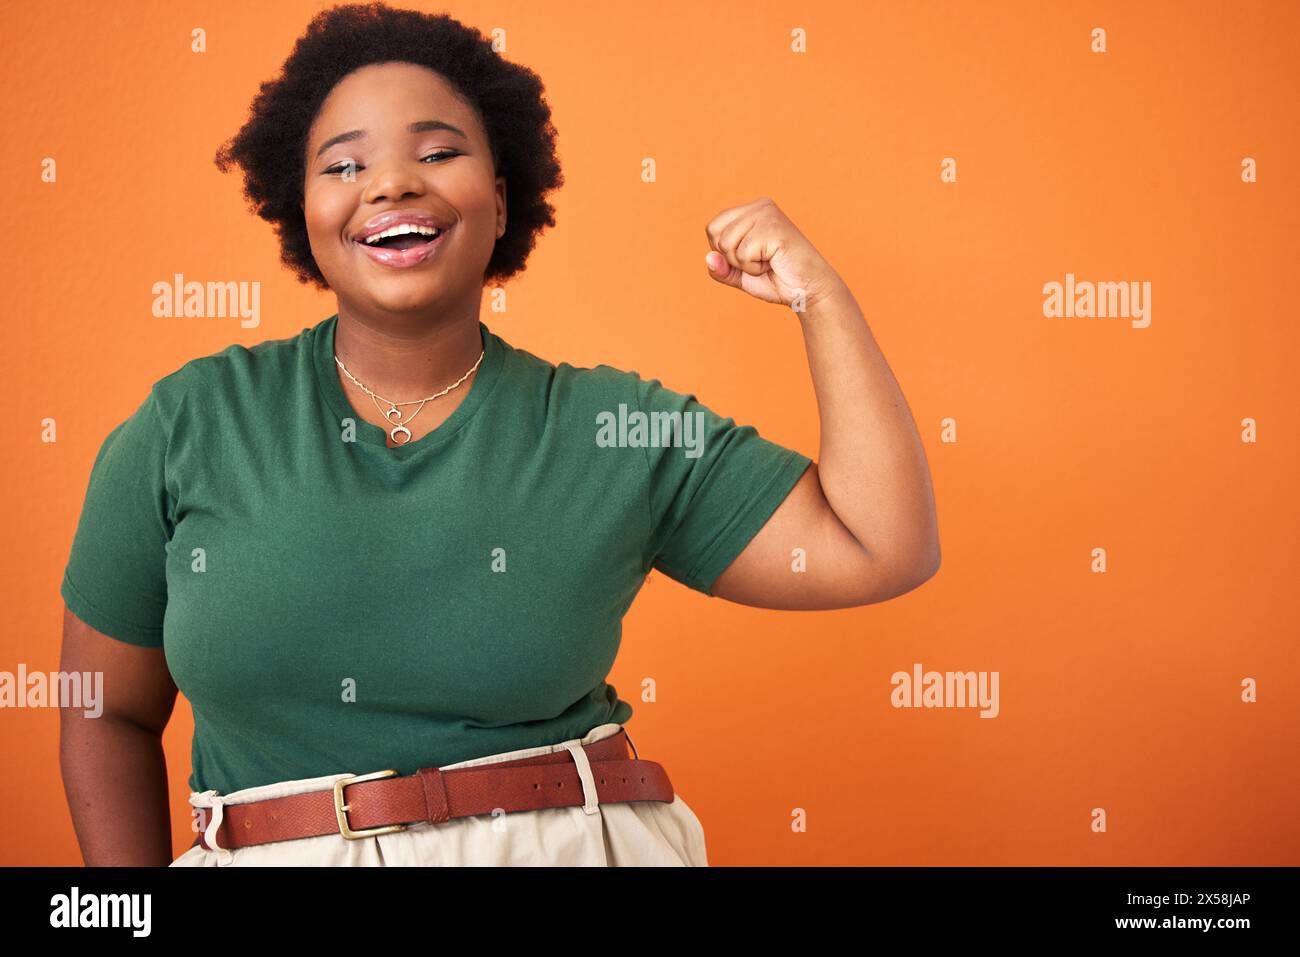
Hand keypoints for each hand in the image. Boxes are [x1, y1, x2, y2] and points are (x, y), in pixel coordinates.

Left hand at [703, 197, 843, 313]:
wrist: (808, 291)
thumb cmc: (778, 280)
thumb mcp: (741, 275)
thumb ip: (721, 268)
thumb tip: (709, 258)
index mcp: (751, 211)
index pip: (712, 227)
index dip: (723, 252)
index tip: (750, 258)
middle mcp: (760, 206)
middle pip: (716, 234)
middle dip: (732, 258)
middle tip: (760, 262)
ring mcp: (767, 214)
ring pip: (727, 244)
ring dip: (744, 264)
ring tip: (768, 262)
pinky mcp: (773, 227)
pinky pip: (743, 253)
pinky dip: (754, 267)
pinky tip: (774, 263)